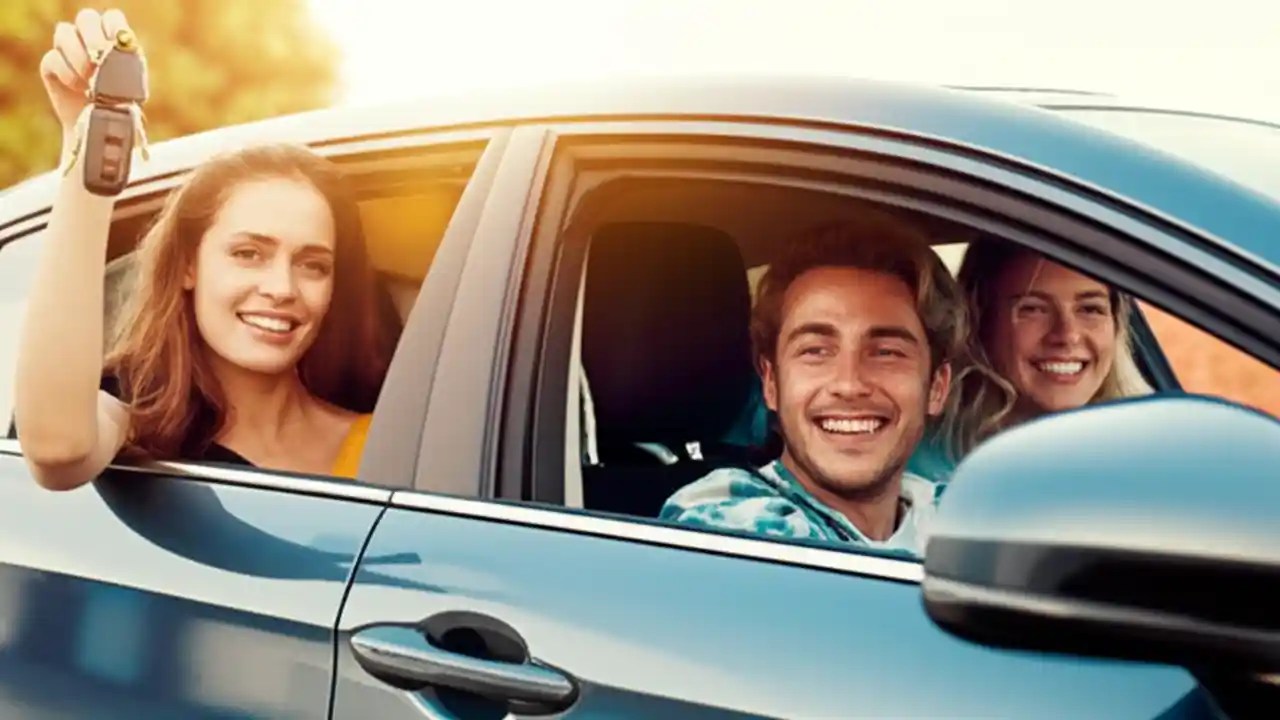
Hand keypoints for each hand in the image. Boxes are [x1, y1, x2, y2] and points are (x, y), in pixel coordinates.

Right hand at [39, 8, 134, 143]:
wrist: (99, 127)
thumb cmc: (121, 105)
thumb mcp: (130, 86)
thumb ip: (125, 65)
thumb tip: (117, 50)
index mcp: (113, 40)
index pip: (112, 18)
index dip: (113, 27)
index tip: (115, 45)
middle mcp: (89, 38)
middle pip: (86, 18)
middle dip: (93, 38)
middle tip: (99, 61)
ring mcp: (67, 49)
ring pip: (64, 33)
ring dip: (78, 57)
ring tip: (90, 81)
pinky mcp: (51, 64)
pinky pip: (53, 58)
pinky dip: (68, 74)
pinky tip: (80, 89)